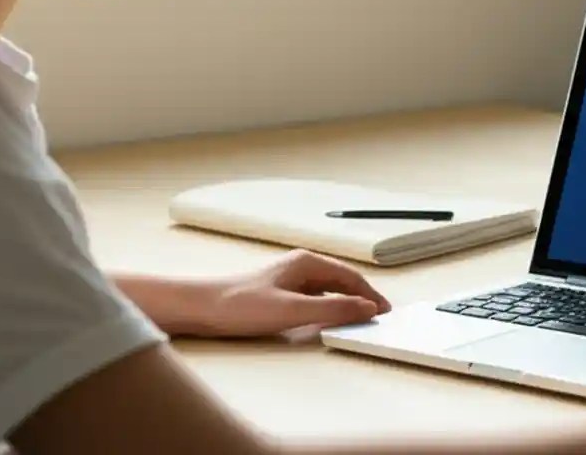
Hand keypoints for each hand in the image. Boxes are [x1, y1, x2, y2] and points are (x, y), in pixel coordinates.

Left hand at [197, 250, 391, 337]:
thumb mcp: (293, 310)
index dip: (370, 294)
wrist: (200, 308)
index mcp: (306, 263)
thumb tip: (366, 308)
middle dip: (361, 298)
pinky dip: (328, 309)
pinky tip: (328, 321)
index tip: (385, 311)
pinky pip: (313, 298)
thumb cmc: (239, 305)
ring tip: (358, 321)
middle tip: (377, 318)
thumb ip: (333, 309)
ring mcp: (289, 279)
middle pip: (341, 281)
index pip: (350, 277)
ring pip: (328, 290)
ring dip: (345, 304)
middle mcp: (300, 267)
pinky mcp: (278, 293)